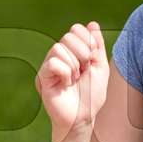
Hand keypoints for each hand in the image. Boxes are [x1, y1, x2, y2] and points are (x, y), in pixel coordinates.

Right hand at [36, 22, 108, 136]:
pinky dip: (65, 73)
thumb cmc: (92, 96)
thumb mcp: (100, 67)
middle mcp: (60, 56)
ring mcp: (49, 65)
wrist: (83, 117)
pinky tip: (65, 84)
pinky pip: (53, 62)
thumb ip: (97, 45)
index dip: (88, 42)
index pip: (76, 29)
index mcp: (73, 52)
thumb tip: (92, 24)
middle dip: (82, 54)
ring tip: (73, 80)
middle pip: (68, 36)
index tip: (91, 61)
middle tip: (82, 72)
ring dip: (73, 66)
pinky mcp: (42, 76)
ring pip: (59, 47)